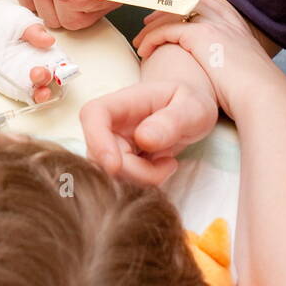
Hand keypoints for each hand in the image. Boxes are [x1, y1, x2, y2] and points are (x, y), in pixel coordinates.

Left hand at [22, 20, 58, 102]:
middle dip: (50, 78)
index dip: (64, 67)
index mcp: (42, 47)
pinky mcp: (10, 84)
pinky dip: (32, 98)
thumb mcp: (18, 20)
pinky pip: (25, 94)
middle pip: (52, 76)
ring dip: (44, 92)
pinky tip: (34, 95)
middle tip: (38, 72)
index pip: (59, 60)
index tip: (62, 68)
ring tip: (41, 90)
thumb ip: (34, 30)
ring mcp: (23, 75)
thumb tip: (50, 40)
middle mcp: (35, 62)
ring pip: (40, 88)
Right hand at [80, 80, 218, 184]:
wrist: (187, 111)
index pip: (93, 115)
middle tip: (170, 164)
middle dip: (136, 172)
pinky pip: (124, 182)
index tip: (115, 165)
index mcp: (123, 102)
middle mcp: (111, 124)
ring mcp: (112, 145)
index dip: (97, 140)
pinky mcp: (119, 164)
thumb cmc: (189, 103)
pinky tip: (162, 168)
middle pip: (102, 156)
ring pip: (111, 174)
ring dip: (142, 179)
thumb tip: (144, 139)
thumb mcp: (192, 107)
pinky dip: (144, 183)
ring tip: (169, 163)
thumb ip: (172, 121)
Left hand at [133, 0, 274, 120]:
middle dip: (167, 6)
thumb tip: (225, 74)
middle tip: (149, 19)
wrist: (262, 94)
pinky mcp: (201, 35)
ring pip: (175, 12)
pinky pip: (167, 29)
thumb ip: (233, 63)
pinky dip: (152, 38)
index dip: (189, 1)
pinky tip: (144, 50)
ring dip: (154, 24)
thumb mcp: (246, 69)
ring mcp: (214, 24)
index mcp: (238, 25)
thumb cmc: (255, 92)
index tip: (172, 11)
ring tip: (141, 38)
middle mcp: (226, 19)